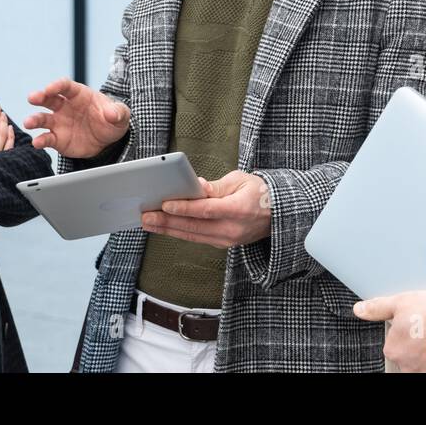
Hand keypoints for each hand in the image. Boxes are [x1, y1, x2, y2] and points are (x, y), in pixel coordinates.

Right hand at [24, 78, 129, 158]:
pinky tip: (37, 143)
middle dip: (40, 97)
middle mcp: (65, 106)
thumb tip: (112, 113)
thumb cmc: (111, 121)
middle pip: (49, 98)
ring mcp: (59, 122)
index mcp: (79, 94)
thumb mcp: (120, 115)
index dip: (57, 85)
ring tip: (28, 122)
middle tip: (32, 98)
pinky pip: (47, 138)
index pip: (65, 86)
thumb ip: (117, 112)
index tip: (50, 88)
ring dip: (34, 119)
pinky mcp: (57, 139)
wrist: (108, 141)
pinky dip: (41, 140)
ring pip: (43, 118)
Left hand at [140, 170, 270, 247]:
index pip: (206, 210)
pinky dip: (180, 233)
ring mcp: (228, 240)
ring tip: (149, 223)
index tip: (165, 204)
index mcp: (239, 209)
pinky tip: (165, 227)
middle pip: (194, 226)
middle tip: (146, 216)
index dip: (184, 208)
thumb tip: (197, 186)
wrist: (279, 214)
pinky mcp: (224, 244)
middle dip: (167, 221)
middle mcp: (232, 229)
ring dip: (168, 230)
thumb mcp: (241, 180)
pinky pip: (198, 238)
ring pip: (193, 236)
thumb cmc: (260, 192)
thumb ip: (216, 186)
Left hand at [353, 291, 425, 371]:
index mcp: (393, 349)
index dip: (403, 332)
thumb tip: (360, 309)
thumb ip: (378, 308)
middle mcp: (406, 365)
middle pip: (407, 356)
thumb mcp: (399, 303)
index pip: (393, 344)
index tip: (413, 324)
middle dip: (415, 345)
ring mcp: (424, 371)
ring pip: (421, 362)